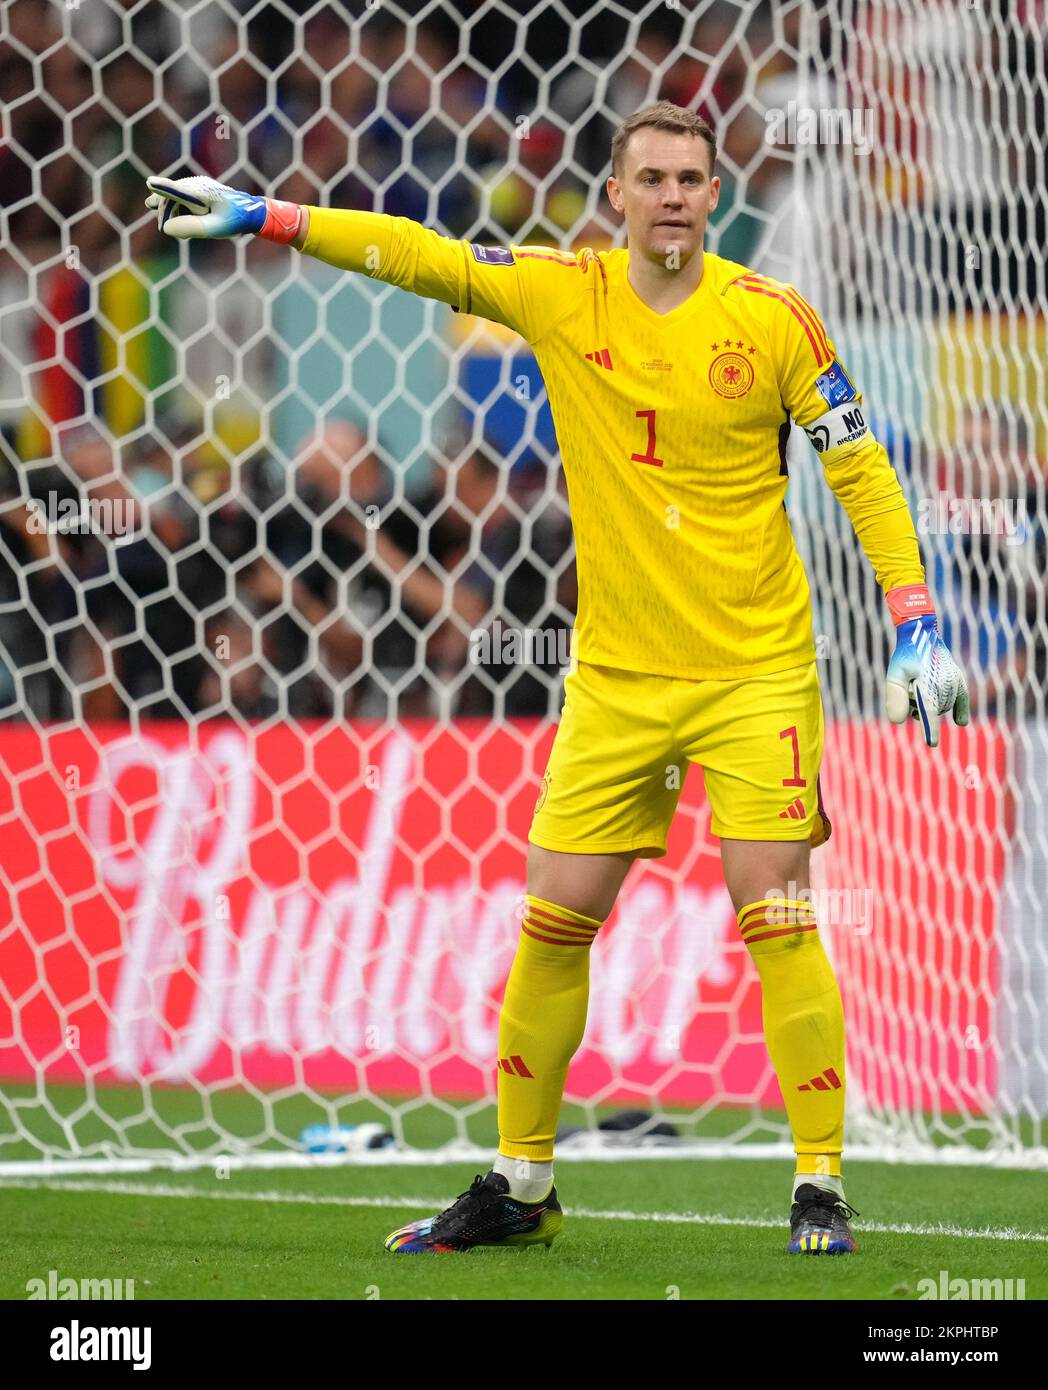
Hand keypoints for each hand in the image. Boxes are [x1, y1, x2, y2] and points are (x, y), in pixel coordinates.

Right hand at [145, 175, 301, 242]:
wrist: (249, 211)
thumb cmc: (234, 220)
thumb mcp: (215, 228)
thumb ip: (191, 228)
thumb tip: (167, 228)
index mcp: (203, 193)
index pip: (180, 191)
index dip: (164, 187)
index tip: (150, 182)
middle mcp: (197, 185)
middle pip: (170, 196)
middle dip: (164, 212)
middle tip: (163, 228)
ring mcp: (195, 186)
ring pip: (173, 197)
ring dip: (171, 212)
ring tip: (176, 227)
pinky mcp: (196, 190)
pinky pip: (179, 198)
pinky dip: (178, 211)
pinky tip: (181, 223)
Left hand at [885, 586, 969, 747]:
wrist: (921, 632)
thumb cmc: (904, 655)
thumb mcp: (894, 675)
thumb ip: (896, 698)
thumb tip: (899, 722)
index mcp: (928, 685)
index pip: (929, 714)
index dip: (930, 730)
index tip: (931, 744)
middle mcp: (944, 685)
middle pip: (933, 711)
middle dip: (921, 710)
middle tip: (911, 692)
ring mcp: (954, 681)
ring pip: (945, 706)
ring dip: (933, 705)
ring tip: (920, 688)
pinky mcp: (959, 677)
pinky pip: (962, 698)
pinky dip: (960, 709)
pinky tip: (961, 722)